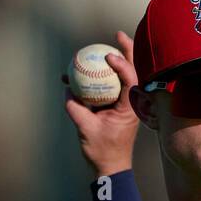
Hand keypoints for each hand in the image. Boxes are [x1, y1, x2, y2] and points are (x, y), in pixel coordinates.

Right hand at [62, 30, 139, 176]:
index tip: (109, 56)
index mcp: (130, 107)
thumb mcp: (86, 129)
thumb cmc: (102, 150)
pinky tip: (88, 68)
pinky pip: (112, 86)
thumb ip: (76, 109)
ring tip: (107, 43)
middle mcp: (131, 102)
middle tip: (118, 35)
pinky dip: (102, 76)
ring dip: (117, 59)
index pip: (131, 80)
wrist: (111, 166)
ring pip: (124, 76)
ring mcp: (126, 104)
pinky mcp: (118, 106)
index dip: (122, 64)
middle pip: (133, 70)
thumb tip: (68, 90)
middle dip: (128, 50)